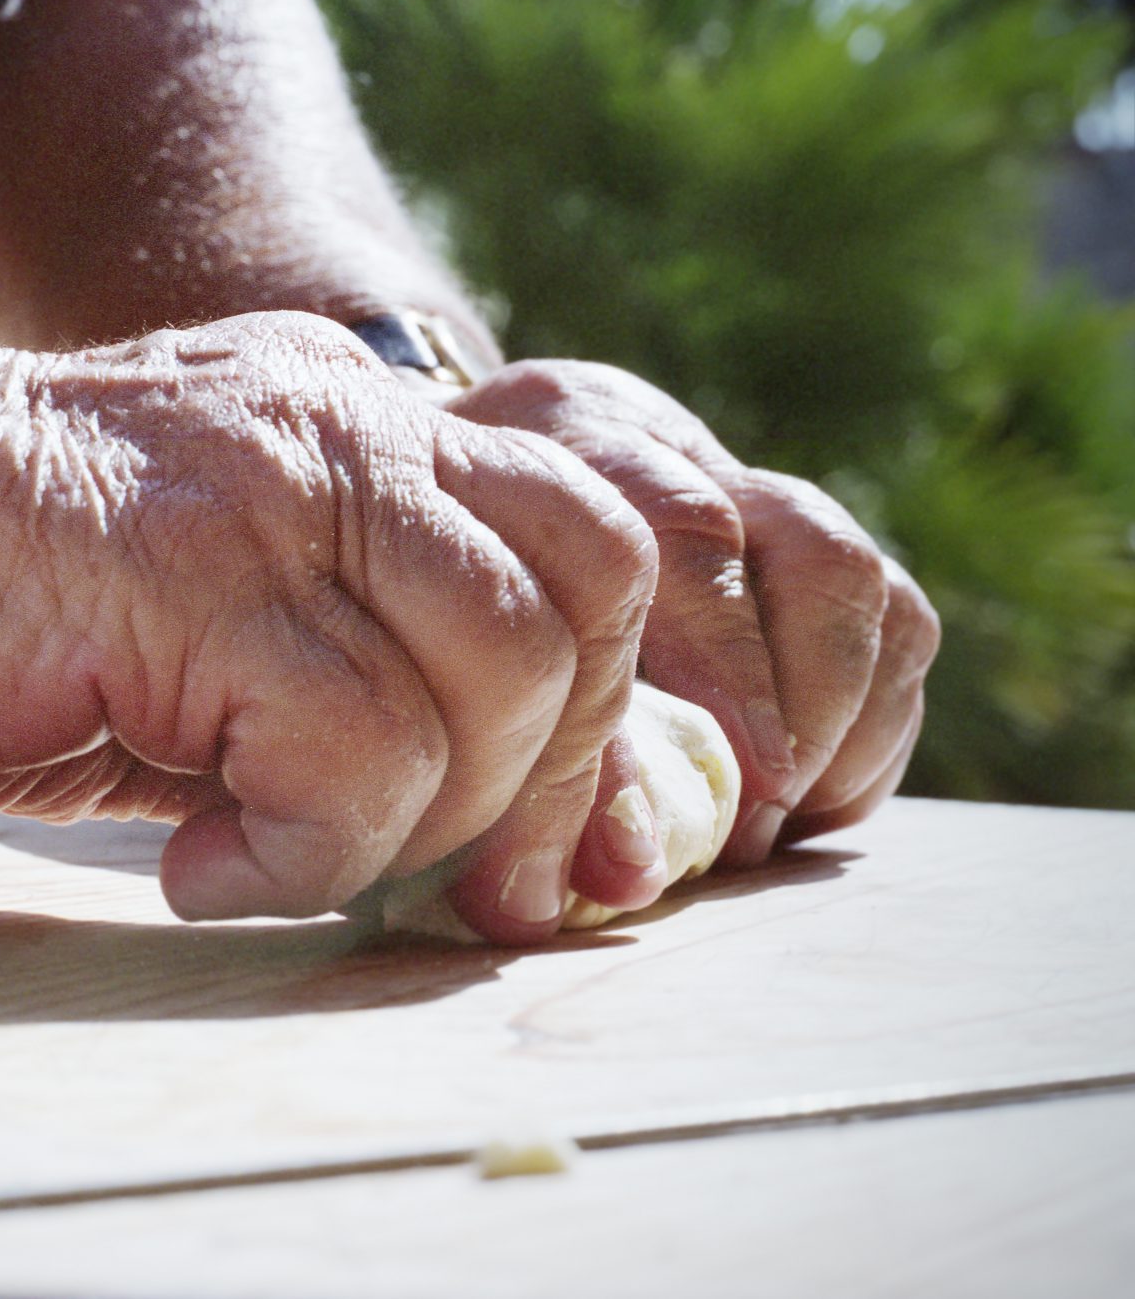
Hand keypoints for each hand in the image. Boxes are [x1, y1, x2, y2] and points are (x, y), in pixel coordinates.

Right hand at [0, 311, 658, 933]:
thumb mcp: (196, 592)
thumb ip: (338, 647)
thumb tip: (479, 808)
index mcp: (354, 421)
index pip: (598, 520)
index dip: (605, 693)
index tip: (523, 834)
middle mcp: (341, 426)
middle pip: (599, 575)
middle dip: (553, 761)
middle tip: (421, 855)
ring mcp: (272, 485)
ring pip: (507, 659)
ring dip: (431, 811)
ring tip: (290, 848)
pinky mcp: (188, 572)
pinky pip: (357, 750)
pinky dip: (304, 855)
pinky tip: (194, 863)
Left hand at [445, 360, 939, 864]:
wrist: (429, 497)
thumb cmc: (427, 594)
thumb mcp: (451, 641)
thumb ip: (533, 751)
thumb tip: (623, 878)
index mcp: (558, 442)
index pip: (669, 531)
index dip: (720, 660)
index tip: (744, 777)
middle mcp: (656, 443)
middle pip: (791, 543)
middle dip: (784, 699)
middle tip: (756, 814)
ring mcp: (739, 482)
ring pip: (849, 573)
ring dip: (838, 714)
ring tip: (781, 813)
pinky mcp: (803, 546)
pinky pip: (893, 618)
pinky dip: (873, 718)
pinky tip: (809, 794)